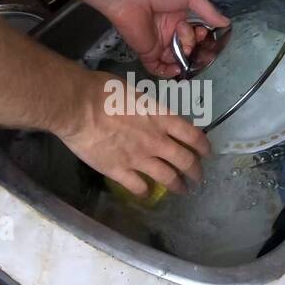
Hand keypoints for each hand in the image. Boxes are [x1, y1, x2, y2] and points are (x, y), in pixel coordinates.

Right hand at [59, 71, 210, 194]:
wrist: (78, 106)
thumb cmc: (102, 90)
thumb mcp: (134, 92)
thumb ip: (146, 108)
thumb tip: (146, 111)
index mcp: (160, 118)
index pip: (192, 135)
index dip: (203, 146)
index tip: (206, 153)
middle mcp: (156, 141)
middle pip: (185, 160)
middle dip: (195, 171)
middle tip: (197, 177)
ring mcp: (139, 158)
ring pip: (167, 177)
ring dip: (177, 186)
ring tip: (181, 190)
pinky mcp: (119, 171)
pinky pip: (138, 187)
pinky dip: (145, 192)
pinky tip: (146, 194)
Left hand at [101, 0, 229, 76]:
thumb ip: (207, 10)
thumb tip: (226, 22)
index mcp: (178, 17)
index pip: (194, 33)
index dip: (201, 36)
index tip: (204, 34)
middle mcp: (168, 32)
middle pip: (187, 48)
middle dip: (193, 47)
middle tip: (193, 42)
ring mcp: (158, 44)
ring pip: (175, 59)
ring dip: (183, 58)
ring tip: (186, 52)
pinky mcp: (147, 53)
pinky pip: (158, 68)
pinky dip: (168, 72)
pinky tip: (177, 69)